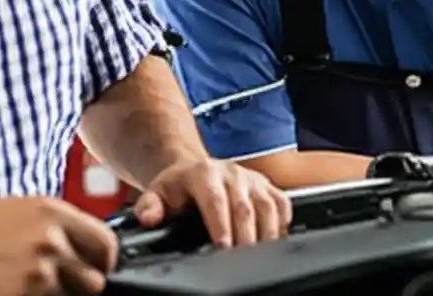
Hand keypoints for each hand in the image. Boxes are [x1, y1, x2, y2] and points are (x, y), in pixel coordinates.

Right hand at [0, 196, 117, 295]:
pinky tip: (11, 294)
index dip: (102, 261)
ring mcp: (39, 274)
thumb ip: (54, 225)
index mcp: (52, 213)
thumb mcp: (16, 212)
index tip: (95, 268)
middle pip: (94, 279)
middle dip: (79, 285)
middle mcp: (52, 241)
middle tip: (55, 284)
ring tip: (24, 288)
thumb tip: (81, 244)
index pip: (106, 243)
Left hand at [133, 157, 291, 247]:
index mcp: (204, 173)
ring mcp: (252, 179)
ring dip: (268, 232)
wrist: (194, 169)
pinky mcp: (267, 185)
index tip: (223, 248)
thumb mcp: (157, 192)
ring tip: (263, 256)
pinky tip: (277, 240)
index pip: (216, 200)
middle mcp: (231, 173)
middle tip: (244, 262)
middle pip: (245, 207)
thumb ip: (149, 206)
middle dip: (246, 237)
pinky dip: (283, 222)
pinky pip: (282, 203)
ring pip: (268, 206)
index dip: (221, 225)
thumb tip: (149, 217)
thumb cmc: (178, 187)